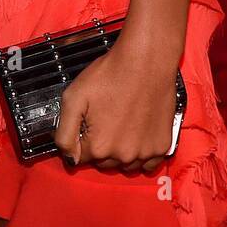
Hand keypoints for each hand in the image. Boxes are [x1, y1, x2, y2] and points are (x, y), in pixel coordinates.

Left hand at [53, 40, 179, 174]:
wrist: (145, 62)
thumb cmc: (110, 75)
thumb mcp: (73, 98)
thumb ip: (64, 133)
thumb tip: (69, 157)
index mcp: (99, 147)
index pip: (80, 158)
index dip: (81, 138)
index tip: (87, 122)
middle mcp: (123, 156)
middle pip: (103, 163)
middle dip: (100, 145)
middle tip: (104, 118)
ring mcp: (145, 153)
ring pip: (125, 164)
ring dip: (120, 151)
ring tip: (121, 122)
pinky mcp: (162, 146)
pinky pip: (148, 162)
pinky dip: (141, 153)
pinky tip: (137, 132)